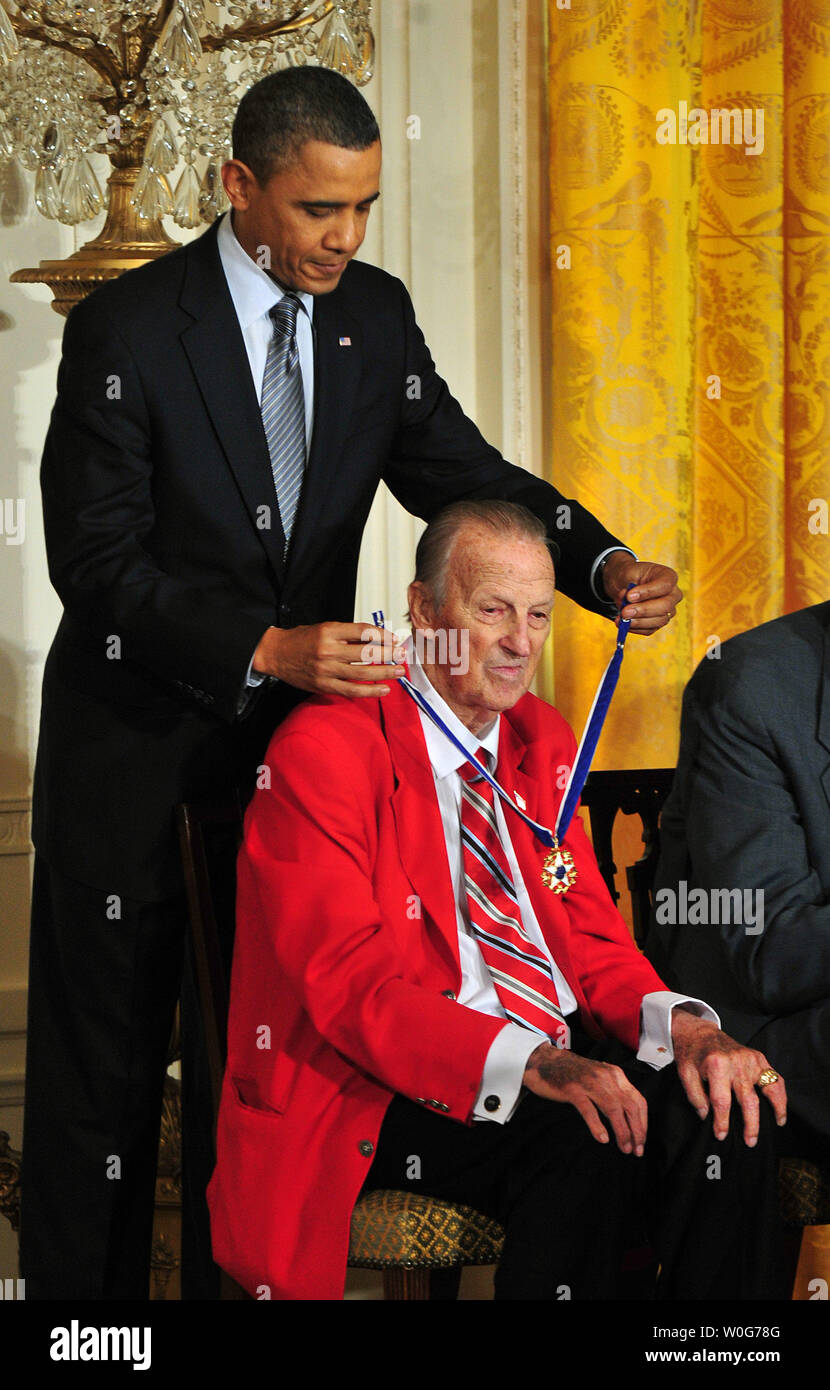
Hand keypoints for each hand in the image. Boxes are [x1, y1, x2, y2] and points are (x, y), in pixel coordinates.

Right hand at [252, 622, 404, 696]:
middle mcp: (329, 650)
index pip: (364, 631)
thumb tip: (376, 639)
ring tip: (399, 671)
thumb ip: (347, 634)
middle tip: (402, 654)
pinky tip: (383, 689)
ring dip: (385, 672)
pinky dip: (370, 690)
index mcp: (329, 631)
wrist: (276, 653)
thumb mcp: (324, 629)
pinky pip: (351, 690)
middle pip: (367, 652)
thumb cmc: (301, 640)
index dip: (383, 635)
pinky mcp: (324, 685)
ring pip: (362, 672)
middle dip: (389, 654)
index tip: (394, 639)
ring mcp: (326, 670)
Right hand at [523, 1042, 647, 1154]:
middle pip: (630, 1106)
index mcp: (615, 1074)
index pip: (638, 1100)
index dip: (643, 1123)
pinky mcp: (572, 1089)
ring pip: (613, 1109)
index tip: (641, 1141)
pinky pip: (589, 1110)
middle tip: (636, 1150)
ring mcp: (589, 1082)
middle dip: (637, 1131)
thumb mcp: (599, 1079)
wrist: (544, 1062)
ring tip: (624, 1148)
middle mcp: (606, 1076)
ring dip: (622, 1131)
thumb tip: (630, 1120)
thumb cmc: (572, 1075)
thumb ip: (614, 1093)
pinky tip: (602, 1139)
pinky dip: (597, 1126)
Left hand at [601, 552, 682, 634]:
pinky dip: (635, 628)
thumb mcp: (627, 574)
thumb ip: (628, 587)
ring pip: (659, 620)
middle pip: (665, 606)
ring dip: (638, 622)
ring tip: (621, 618)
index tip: (630, 596)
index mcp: (668, 577)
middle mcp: (673, 594)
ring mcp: (668, 610)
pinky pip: (650, 630)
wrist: (623, 584)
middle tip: (625, 612)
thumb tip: (628, 603)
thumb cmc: (629, 576)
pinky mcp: (658, 623)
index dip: (648, 592)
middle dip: (643, 610)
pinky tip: (623, 623)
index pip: (665, 585)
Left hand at [670, 1008, 786, 1145]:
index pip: (722, 1102)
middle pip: (748, 1100)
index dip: (722, 1122)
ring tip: (776, 1125)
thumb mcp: (685, 1073)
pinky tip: (780, 1110)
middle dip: (750, 1125)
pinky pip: (775, 1078)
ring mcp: (751, 1059)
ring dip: (774, 1109)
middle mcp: (737, 1062)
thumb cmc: (692, 1054)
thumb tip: (707, 1117)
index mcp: (717, 1065)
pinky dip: (781, 1095)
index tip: (721, 1136)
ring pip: (768, 1089)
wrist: (700, 1032)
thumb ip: (695, 1097)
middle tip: (750, 1142)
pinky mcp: (759, 1057)